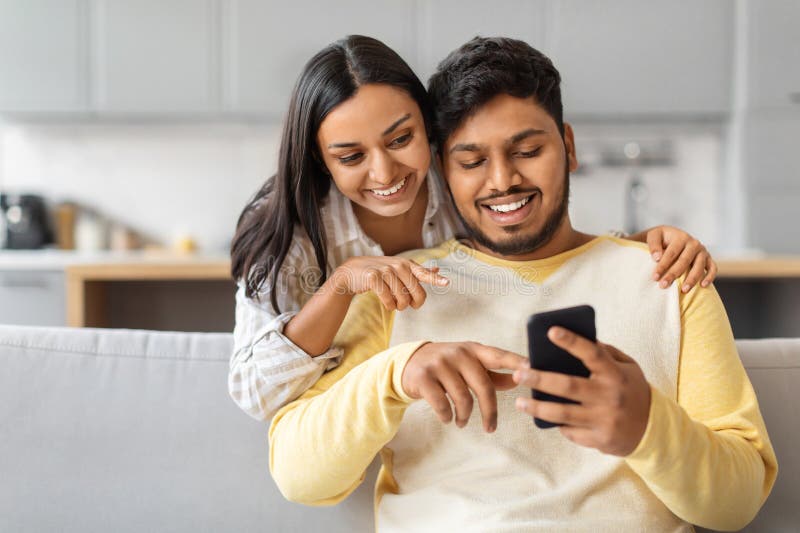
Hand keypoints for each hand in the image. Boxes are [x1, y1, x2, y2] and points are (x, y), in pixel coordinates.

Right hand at [332, 256, 448, 310]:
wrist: (353, 272)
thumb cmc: (380, 272)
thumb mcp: (399, 269)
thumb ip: (418, 271)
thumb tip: (437, 271)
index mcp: (407, 264)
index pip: (424, 274)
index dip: (436, 280)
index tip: (447, 283)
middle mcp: (399, 265)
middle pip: (417, 294)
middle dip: (412, 304)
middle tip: (405, 304)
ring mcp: (386, 271)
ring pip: (402, 300)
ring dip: (398, 306)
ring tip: (394, 302)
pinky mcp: (374, 277)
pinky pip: (388, 301)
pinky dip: (388, 306)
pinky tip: (385, 303)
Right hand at [402, 342, 526, 432]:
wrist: (409, 363)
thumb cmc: (447, 366)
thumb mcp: (469, 365)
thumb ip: (492, 373)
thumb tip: (517, 380)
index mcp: (474, 350)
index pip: (499, 355)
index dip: (516, 362)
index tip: (533, 369)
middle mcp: (458, 353)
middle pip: (483, 386)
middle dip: (490, 411)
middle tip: (491, 428)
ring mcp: (440, 364)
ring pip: (463, 398)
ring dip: (465, 416)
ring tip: (462, 422)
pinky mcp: (423, 377)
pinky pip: (441, 404)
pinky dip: (447, 416)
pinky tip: (447, 418)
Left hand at [513, 326, 650, 455]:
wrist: (654, 430)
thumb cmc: (632, 390)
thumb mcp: (628, 367)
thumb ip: (605, 353)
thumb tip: (575, 340)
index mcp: (616, 374)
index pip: (592, 354)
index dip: (572, 342)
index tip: (550, 331)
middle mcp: (610, 396)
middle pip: (568, 386)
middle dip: (540, 379)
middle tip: (519, 373)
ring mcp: (604, 420)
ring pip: (563, 413)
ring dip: (537, 408)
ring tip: (519, 402)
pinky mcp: (599, 439)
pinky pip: (570, 431)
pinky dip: (557, 424)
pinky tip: (546, 417)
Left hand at [645, 226, 716, 292]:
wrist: (672, 236)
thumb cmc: (661, 239)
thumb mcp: (654, 236)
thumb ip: (654, 245)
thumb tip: (657, 258)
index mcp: (681, 237)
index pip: (671, 253)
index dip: (663, 265)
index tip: (655, 277)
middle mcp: (694, 243)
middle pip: (684, 261)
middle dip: (673, 274)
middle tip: (663, 286)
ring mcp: (702, 251)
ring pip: (699, 266)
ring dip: (692, 279)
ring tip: (683, 290)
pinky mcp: (708, 258)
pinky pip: (713, 268)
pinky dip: (710, 276)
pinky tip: (702, 286)